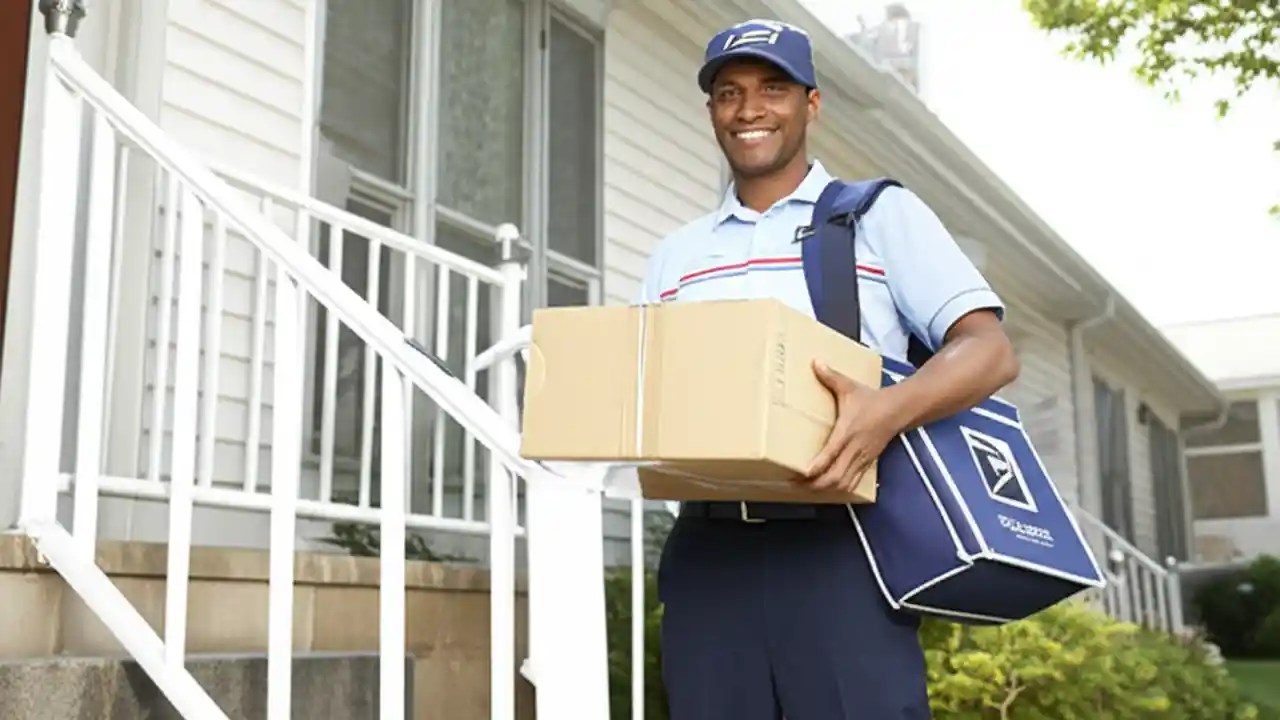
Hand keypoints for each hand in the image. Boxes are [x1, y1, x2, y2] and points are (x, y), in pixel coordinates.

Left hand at [803, 360, 898, 492]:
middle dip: (814, 484)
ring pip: (843, 483)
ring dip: (824, 489)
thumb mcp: (850, 387)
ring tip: (804, 489)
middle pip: (835, 476)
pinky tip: (825, 490)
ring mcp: (862, 459)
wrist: (898, 410)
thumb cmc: (871, 399)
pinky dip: (837, 489)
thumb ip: (831, 377)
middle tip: (793, 484)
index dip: (816, 467)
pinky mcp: (867, 463)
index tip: (800, 473)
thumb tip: (815, 362)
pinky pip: (852, 482)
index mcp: (848, 431)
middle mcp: (855, 449)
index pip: (830, 454)